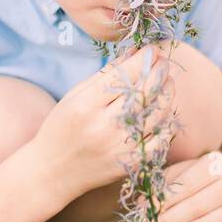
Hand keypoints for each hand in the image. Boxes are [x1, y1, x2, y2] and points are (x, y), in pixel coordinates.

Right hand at [33, 45, 168, 196]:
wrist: (54, 171)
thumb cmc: (62, 128)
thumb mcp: (76, 95)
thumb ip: (106, 73)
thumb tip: (135, 51)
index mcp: (86, 106)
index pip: (125, 75)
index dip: (144, 59)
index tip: (153, 50)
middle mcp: (105, 127)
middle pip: (144, 93)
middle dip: (159, 72)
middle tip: (164, 62)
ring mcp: (121, 147)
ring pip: (157, 114)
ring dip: (167, 94)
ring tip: (167, 82)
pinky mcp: (132, 163)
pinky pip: (161, 139)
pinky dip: (166, 121)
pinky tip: (164, 110)